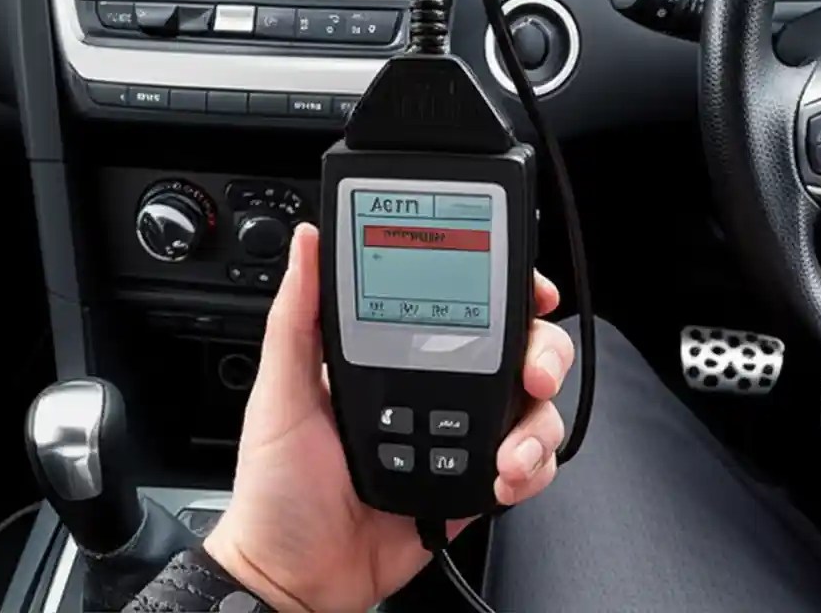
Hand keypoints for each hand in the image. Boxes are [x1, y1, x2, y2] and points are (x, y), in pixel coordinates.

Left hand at [204, 223, 574, 611]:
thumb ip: (297, 317)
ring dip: (536, 424)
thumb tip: (308, 244)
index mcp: (394, 356)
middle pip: (517, 350)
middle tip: (532, 374)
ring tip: (507, 454)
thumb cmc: (278, 487)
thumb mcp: (281, 392)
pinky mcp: (474, 485)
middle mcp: (436, 389)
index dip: (505, 290)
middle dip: (542, 353)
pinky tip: (501, 479)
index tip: (528, 288)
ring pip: (534, 407)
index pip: (463, 304)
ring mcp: (460, 437)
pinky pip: (529, 466)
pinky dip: (530, 469)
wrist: (295, 575)